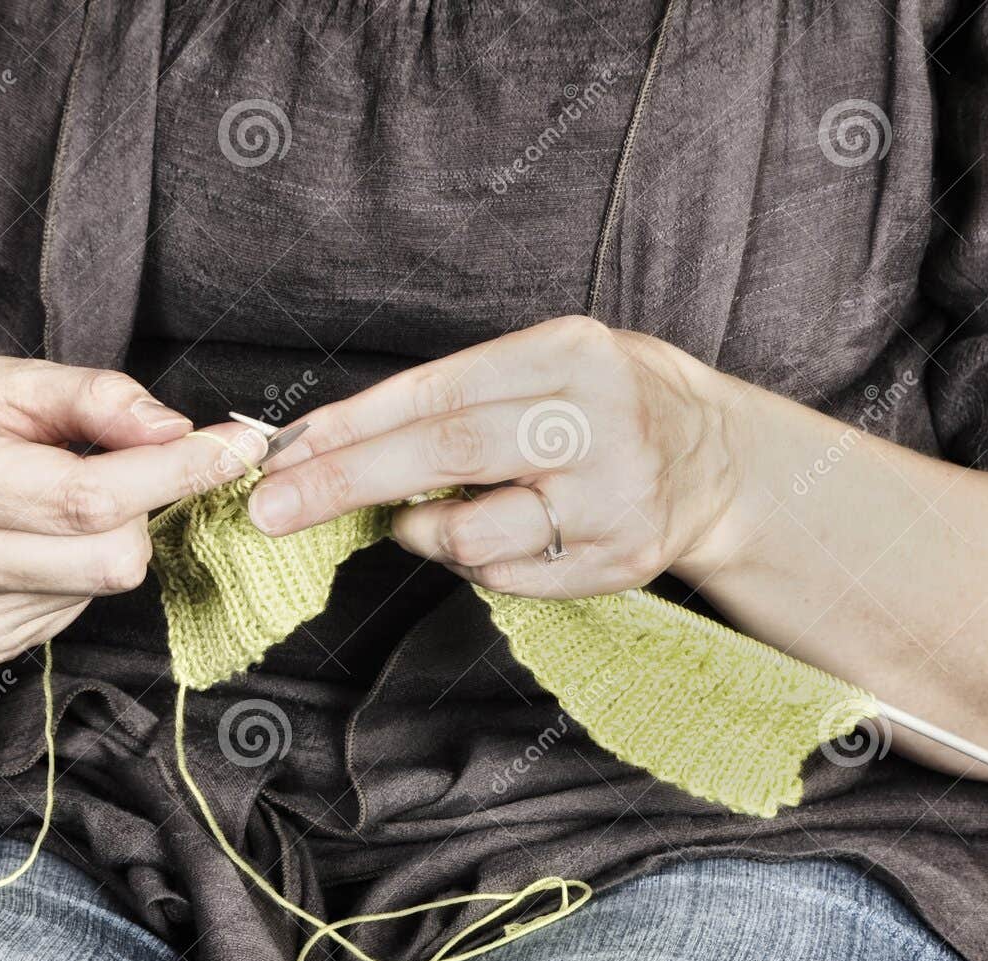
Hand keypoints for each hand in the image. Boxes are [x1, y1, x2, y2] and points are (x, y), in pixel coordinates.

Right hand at [0, 354, 265, 667]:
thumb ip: (93, 398)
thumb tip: (178, 429)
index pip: (92, 495)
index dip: (179, 472)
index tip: (239, 447)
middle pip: (112, 557)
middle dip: (142, 507)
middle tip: (118, 465)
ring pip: (101, 586)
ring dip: (103, 538)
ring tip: (45, 499)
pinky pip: (74, 610)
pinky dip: (73, 570)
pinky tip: (28, 540)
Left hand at [247, 316, 742, 597]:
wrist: (717, 459)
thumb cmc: (603, 402)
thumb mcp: (545, 363)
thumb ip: (454, 398)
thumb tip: (328, 443)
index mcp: (570, 355)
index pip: (437, 393)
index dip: (350, 427)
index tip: (279, 454)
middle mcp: (598, 424)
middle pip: (447, 454)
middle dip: (344, 482)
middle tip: (269, 508)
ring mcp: (613, 500)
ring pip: (473, 535)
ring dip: (419, 532)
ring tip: (420, 518)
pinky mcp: (620, 562)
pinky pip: (508, 578)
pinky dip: (472, 563)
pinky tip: (489, 536)